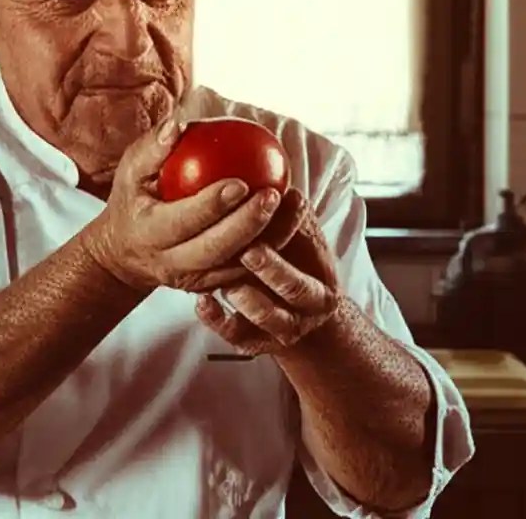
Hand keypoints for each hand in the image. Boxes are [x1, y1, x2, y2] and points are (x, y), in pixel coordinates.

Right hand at [82, 118, 306, 293]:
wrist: (128, 252)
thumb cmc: (134, 199)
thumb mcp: (132, 170)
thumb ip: (153, 148)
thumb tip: (178, 124)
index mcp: (149, 234)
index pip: (182, 221)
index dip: (212, 205)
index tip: (241, 182)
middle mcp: (171, 264)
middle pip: (215, 249)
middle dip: (248, 225)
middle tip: (273, 194)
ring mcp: (194, 281)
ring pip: (238, 266)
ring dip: (272, 238)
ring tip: (295, 205)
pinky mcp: (214, 286)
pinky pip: (248, 270)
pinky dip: (274, 246)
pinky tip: (294, 217)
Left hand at [196, 205, 339, 354]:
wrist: (300, 319)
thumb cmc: (296, 268)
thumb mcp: (303, 244)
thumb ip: (294, 218)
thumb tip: (281, 184)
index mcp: (323, 280)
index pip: (314, 255)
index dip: (293, 233)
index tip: (273, 210)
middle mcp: (309, 307)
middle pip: (295, 288)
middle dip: (273, 268)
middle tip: (248, 250)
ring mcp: (284, 328)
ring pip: (268, 317)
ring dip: (247, 298)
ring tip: (226, 282)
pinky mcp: (256, 342)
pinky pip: (237, 336)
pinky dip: (219, 321)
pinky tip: (202, 303)